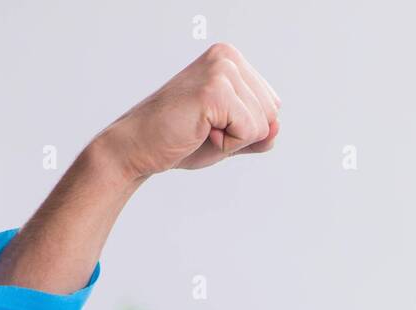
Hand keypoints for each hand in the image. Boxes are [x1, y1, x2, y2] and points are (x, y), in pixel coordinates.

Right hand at [93, 42, 280, 180]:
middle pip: (272, 114)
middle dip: (242, 134)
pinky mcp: (216, 90)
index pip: (272, 106)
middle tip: (204, 128)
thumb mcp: (231, 137)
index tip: (211, 123)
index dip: (246, 129)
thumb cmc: (181, 140)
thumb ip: (259, 134)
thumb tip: (277, 126)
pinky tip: (200, 133)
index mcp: (232, 60)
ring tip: (200, 129)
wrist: (138, 146)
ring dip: (233, 140)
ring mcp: (222, 70)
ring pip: (263, 124)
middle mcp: (228, 57)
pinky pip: (250, 132)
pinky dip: (228, 144)